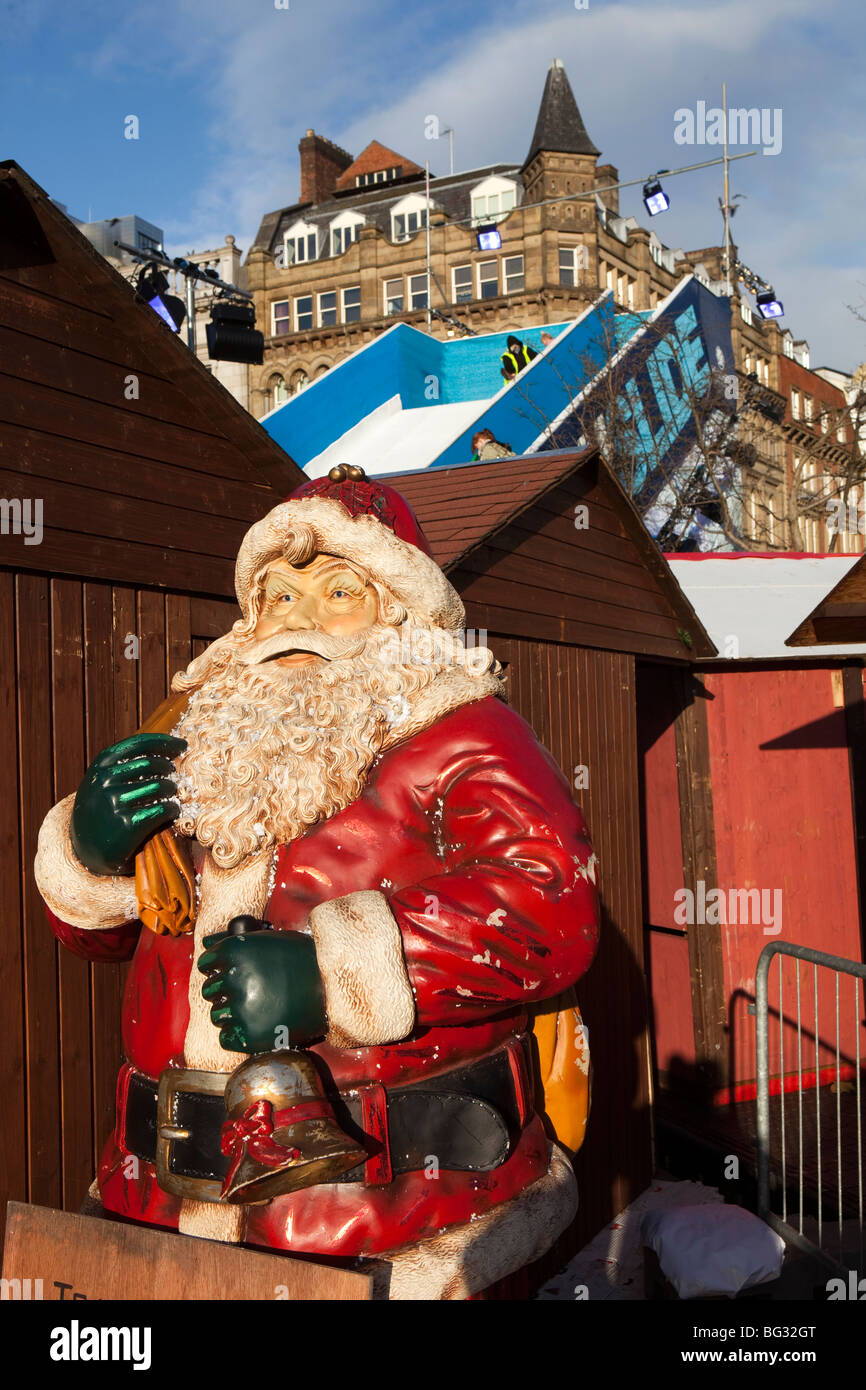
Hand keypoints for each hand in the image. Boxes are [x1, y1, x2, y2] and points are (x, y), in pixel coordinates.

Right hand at [70, 733, 186, 875]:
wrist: (86, 848)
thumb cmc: (101, 810)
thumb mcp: (102, 781)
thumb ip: (124, 765)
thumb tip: (166, 750)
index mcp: (101, 765)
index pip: (138, 744)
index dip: (164, 742)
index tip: (181, 745)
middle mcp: (105, 781)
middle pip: (151, 764)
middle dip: (169, 769)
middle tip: (176, 776)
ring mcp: (115, 802)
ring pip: (159, 787)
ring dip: (172, 790)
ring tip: (172, 795)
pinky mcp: (127, 824)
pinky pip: (161, 810)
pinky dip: (172, 809)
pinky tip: (171, 811)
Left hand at [197, 930, 325, 1052]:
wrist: (333, 988)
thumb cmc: (302, 960)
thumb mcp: (269, 941)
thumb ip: (236, 940)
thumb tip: (205, 942)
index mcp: (235, 950)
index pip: (206, 963)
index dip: (218, 968)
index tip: (233, 973)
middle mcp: (233, 977)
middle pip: (210, 990)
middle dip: (225, 991)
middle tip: (250, 992)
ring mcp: (241, 1008)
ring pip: (217, 1015)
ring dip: (232, 1013)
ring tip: (257, 1009)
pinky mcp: (249, 1035)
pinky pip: (226, 1038)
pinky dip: (237, 1035)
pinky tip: (257, 1024)